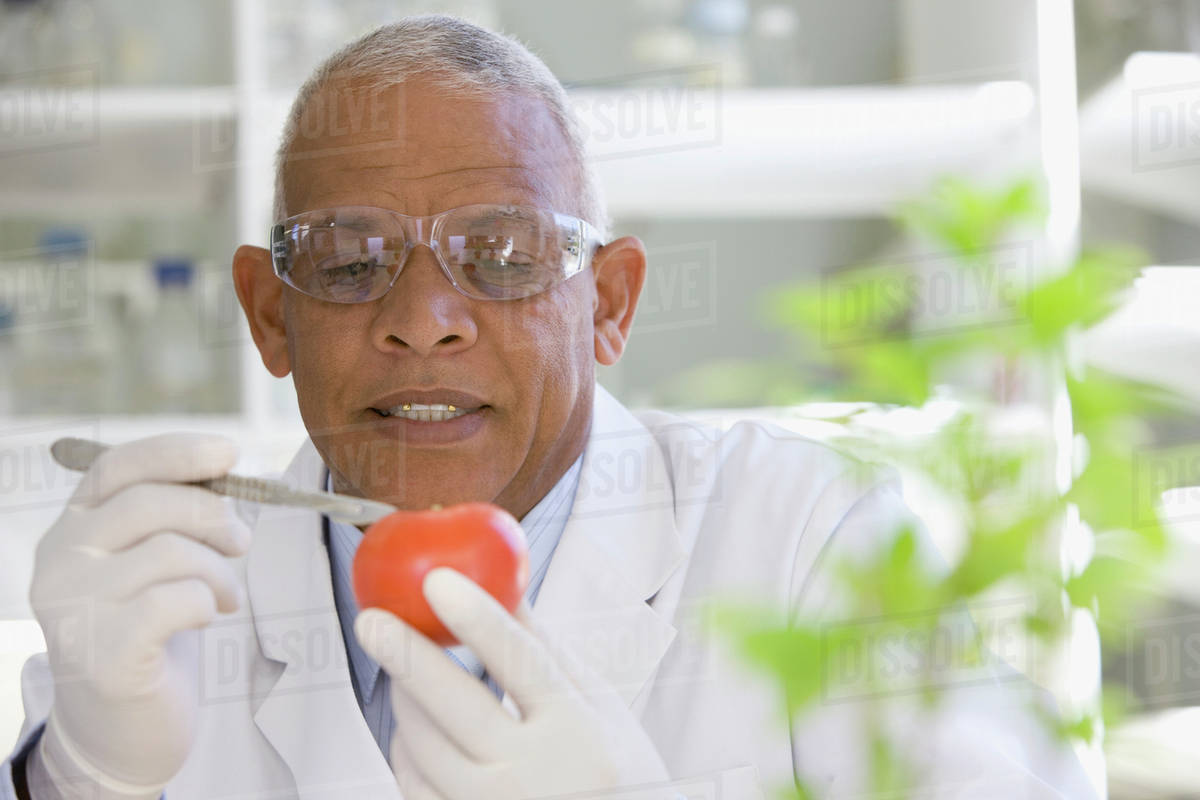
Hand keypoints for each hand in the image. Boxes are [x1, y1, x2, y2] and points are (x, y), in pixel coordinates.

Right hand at [27, 434, 249, 798]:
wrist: (124, 726)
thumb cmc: (150, 632)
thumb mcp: (156, 561)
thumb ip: (178, 515)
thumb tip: (234, 468)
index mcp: (73, 527)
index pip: (117, 466)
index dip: (176, 452)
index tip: (230, 452)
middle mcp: (60, 560)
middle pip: (151, 502)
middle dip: (214, 515)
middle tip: (242, 542)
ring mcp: (74, 606)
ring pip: (171, 551)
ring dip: (219, 570)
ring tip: (226, 595)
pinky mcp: (103, 651)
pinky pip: (177, 599)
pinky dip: (206, 602)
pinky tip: (204, 617)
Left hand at [354, 567, 670, 799]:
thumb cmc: (611, 774)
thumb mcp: (599, 710)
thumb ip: (546, 649)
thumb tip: (506, 582)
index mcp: (577, 733)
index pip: (521, 663)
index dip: (478, 618)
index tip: (439, 580)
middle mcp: (534, 776)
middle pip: (456, 705)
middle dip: (408, 655)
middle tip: (372, 620)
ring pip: (422, 744)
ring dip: (407, 698)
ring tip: (411, 676)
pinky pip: (410, 782)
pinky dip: (407, 747)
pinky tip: (420, 731)